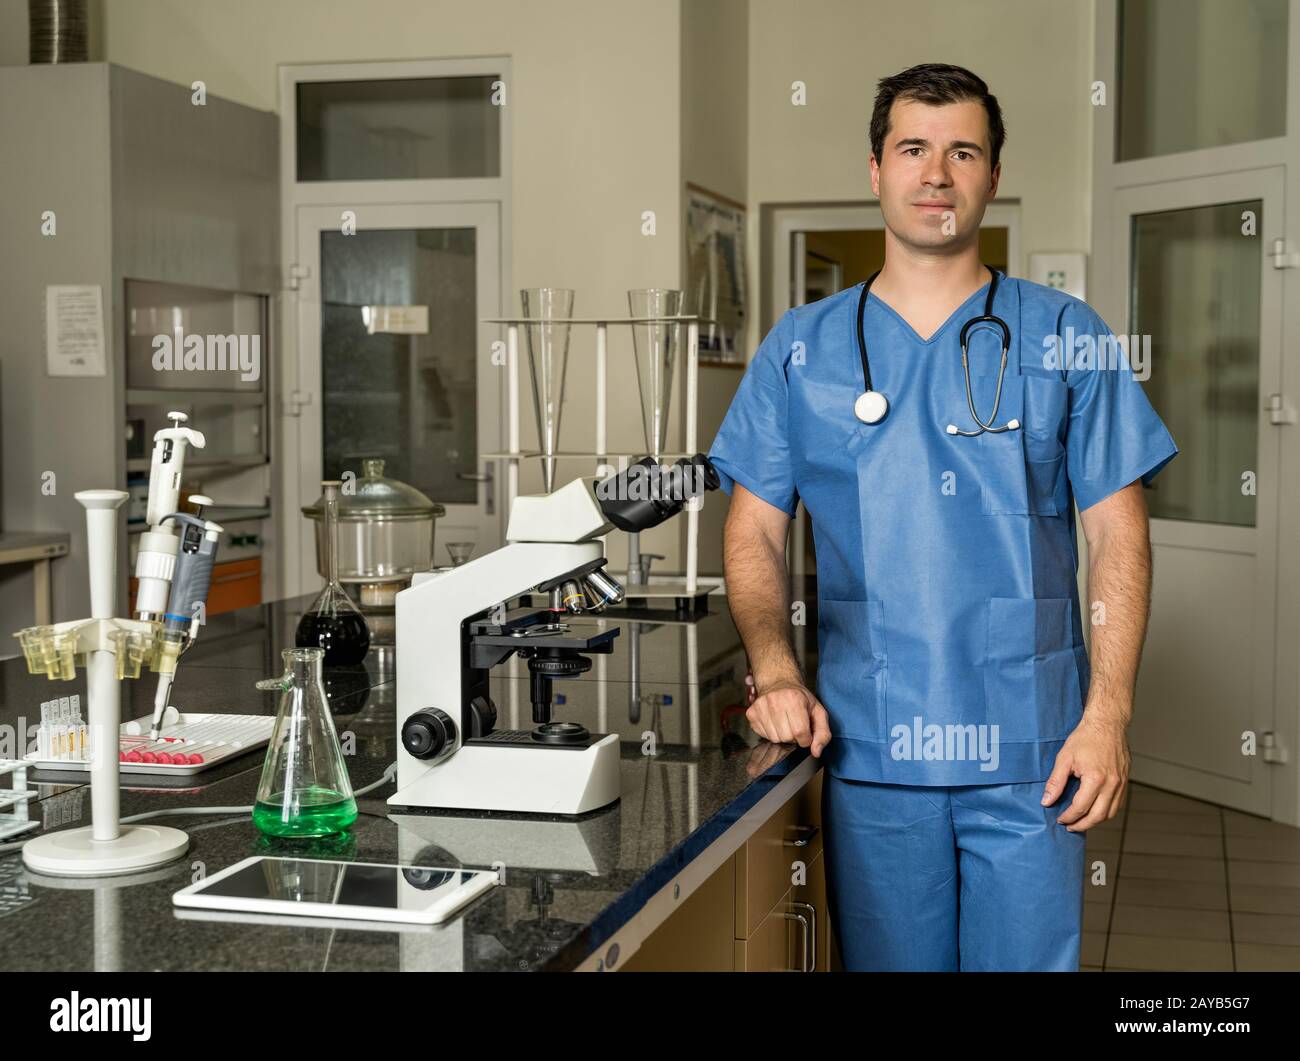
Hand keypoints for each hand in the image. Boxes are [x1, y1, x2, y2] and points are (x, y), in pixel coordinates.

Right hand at [746, 679, 831, 756]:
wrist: (779, 683)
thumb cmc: (800, 698)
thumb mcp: (818, 712)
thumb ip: (823, 733)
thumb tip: (816, 752)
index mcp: (794, 698)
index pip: (800, 733)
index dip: (806, 738)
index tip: (806, 732)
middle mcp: (775, 701)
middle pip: (787, 737)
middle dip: (794, 736)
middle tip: (795, 725)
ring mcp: (760, 706)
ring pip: (775, 739)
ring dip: (782, 736)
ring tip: (785, 723)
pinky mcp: (751, 713)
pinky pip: (763, 736)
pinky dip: (771, 733)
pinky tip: (775, 722)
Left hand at [1044, 713, 1129, 830]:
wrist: (1107, 724)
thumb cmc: (1085, 738)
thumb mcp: (1064, 758)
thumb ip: (1055, 782)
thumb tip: (1047, 801)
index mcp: (1096, 779)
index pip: (1081, 807)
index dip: (1068, 817)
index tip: (1060, 819)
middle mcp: (1112, 784)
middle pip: (1098, 816)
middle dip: (1082, 825)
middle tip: (1070, 826)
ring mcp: (1121, 783)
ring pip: (1111, 813)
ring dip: (1095, 820)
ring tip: (1081, 821)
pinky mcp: (1125, 781)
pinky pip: (1118, 804)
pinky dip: (1106, 811)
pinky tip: (1094, 809)